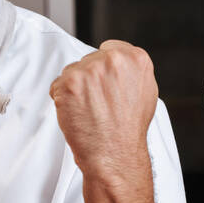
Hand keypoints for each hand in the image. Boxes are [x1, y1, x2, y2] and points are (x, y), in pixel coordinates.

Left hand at [49, 40, 157, 185]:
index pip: (109, 49)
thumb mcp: (146, 91)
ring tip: (90, 109)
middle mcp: (113, 60)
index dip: (104, 68)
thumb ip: (132, 71)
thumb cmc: (128, 129)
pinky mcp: (69, 83)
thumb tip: (120, 65)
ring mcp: (89, 70)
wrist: (114, 153)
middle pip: (89, 60)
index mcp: (135, 58)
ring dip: (75, 88)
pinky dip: (62, 98)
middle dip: (90, 79)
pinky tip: (78, 112)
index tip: (105, 81)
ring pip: (72, 71)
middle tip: (99, 102)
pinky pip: (58, 84)